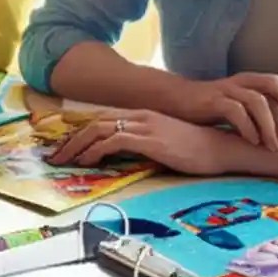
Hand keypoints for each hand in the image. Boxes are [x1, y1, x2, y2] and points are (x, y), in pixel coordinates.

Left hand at [47, 110, 243, 175]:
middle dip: (70, 141)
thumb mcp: (163, 144)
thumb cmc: (196, 150)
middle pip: (94, 124)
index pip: (102, 121)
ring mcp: (144, 126)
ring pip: (98, 131)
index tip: (65, 148)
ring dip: (76, 146)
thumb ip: (142, 144)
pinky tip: (86, 161)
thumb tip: (123, 156)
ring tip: (63, 161)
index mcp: (142, 115)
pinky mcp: (149, 139)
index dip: (80, 134)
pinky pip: (113, 142)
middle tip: (55, 157)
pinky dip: (95, 151)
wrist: (222, 148)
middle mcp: (139, 116)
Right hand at [173, 73, 277, 152]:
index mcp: (246, 81)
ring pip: (257, 101)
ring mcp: (225, 90)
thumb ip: (261, 105)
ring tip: (274, 146)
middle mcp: (239, 82)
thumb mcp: (237, 104)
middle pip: (272, 84)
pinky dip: (248, 127)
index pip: (277, 83)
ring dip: (269, 125)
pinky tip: (253, 141)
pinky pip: (236, 111)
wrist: (173, 102)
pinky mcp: (212, 101)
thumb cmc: (207, 106)